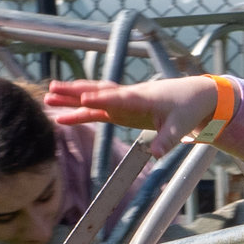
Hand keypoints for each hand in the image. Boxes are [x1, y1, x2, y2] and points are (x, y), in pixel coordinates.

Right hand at [46, 77, 220, 156]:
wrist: (195, 97)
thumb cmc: (188, 108)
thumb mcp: (180, 125)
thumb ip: (167, 139)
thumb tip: (157, 154)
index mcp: (141, 97)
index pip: (118, 98)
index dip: (101, 99)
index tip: (83, 99)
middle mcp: (127, 97)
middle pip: (97, 93)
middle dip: (75, 92)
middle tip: (52, 89)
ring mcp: (122, 103)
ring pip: (93, 99)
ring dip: (71, 99)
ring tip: (48, 99)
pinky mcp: (121, 111)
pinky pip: (96, 112)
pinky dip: (80, 113)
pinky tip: (62, 118)